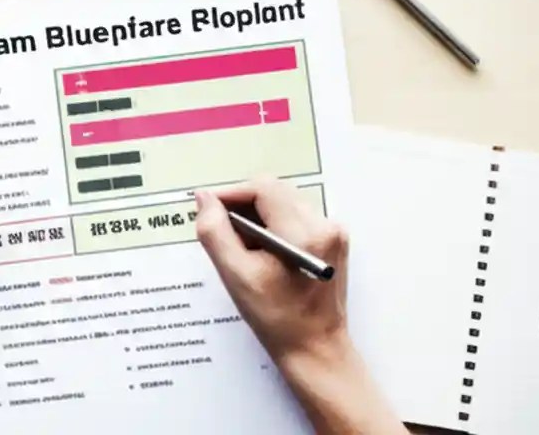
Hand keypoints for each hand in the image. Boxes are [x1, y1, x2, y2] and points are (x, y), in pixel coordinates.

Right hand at [194, 179, 349, 363]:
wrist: (315, 349)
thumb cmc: (277, 320)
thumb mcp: (237, 277)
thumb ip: (216, 233)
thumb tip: (204, 199)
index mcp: (304, 234)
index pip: (263, 188)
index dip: (231, 194)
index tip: (209, 208)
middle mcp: (325, 226)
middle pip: (275, 191)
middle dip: (245, 205)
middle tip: (222, 229)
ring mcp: (333, 233)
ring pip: (285, 202)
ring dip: (259, 215)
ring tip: (243, 245)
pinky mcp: (333, 241)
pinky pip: (297, 217)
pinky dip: (275, 225)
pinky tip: (263, 252)